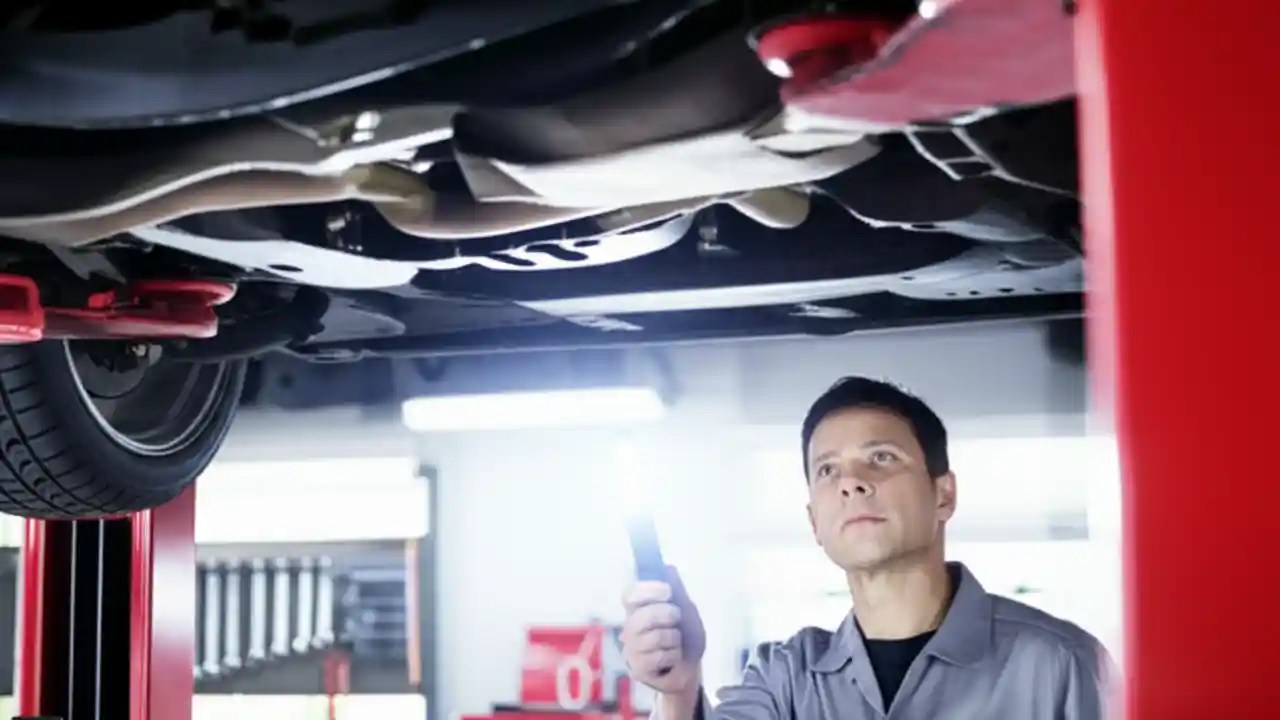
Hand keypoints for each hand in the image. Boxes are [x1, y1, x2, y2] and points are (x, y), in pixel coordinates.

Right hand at [619, 566, 705, 697]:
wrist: (691, 667)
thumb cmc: (685, 636)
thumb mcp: (687, 610)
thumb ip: (677, 590)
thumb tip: (668, 567)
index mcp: (639, 609)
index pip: (630, 595)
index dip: (647, 590)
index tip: (668, 592)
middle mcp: (630, 628)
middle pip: (639, 617)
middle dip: (665, 615)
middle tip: (677, 618)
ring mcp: (632, 650)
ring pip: (652, 638)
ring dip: (673, 638)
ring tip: (676, 641)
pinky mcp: (637, 669)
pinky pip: (657, 658)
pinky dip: (673, 655)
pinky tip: (672, 657)